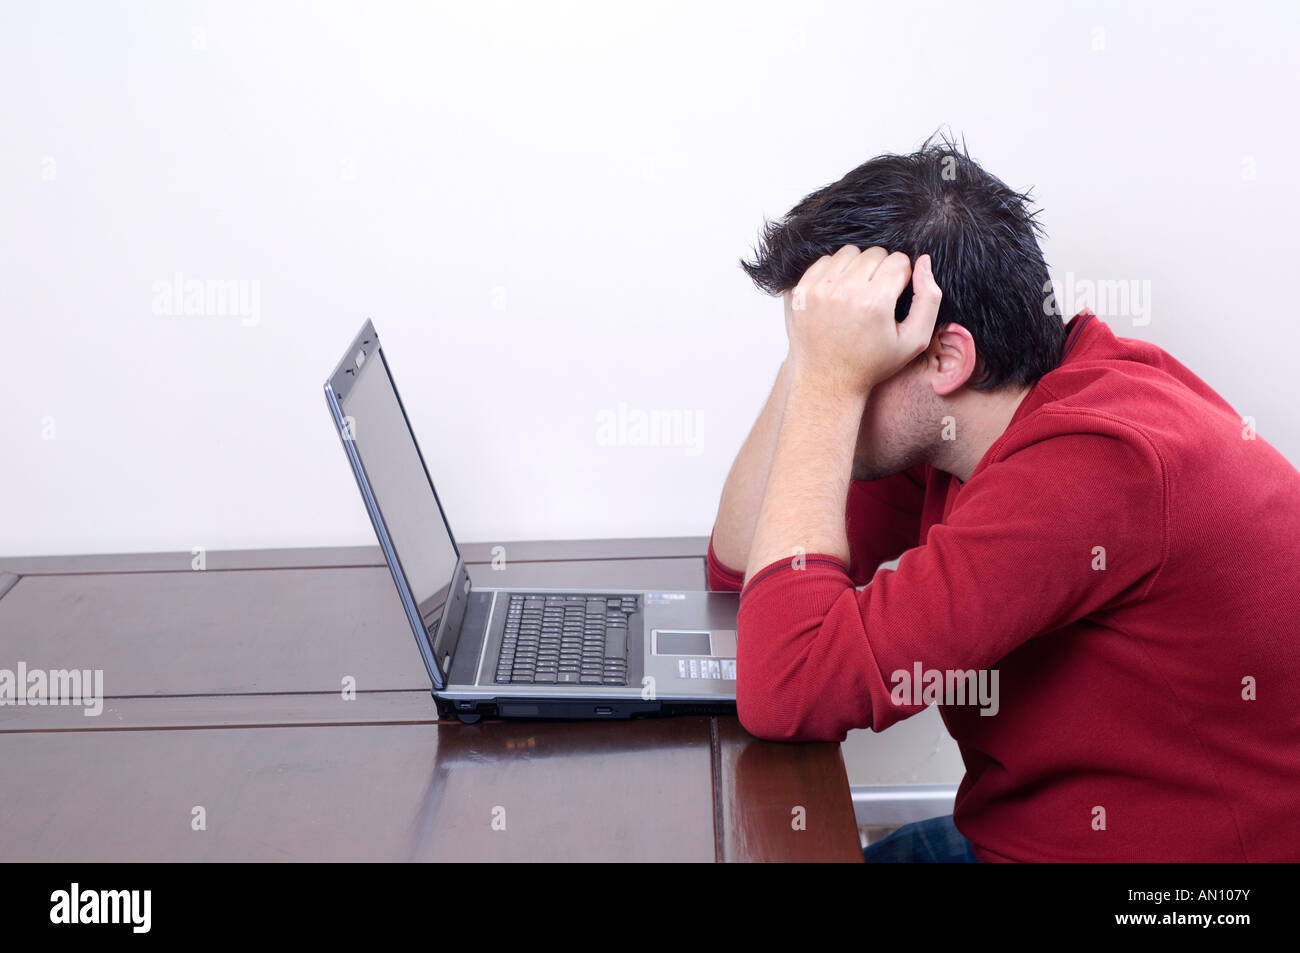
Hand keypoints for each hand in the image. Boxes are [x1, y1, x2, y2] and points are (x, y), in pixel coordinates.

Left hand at [782, 245, 941, 397]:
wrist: (827, 381)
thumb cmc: (872, 364)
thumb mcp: (914, 340)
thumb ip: (929, 298)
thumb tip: (924, 261)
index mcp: (874, 302)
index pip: (898, 260)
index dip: (902, 277)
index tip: (894, 297)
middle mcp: (844, 291)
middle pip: (874, 253)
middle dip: (881, 270)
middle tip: (876, 297)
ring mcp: (818, 289)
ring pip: (849, 252)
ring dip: (857, 267)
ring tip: (858, 294)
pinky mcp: (801, 291)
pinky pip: (824, 261)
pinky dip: (834, 272)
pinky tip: (839, 295)